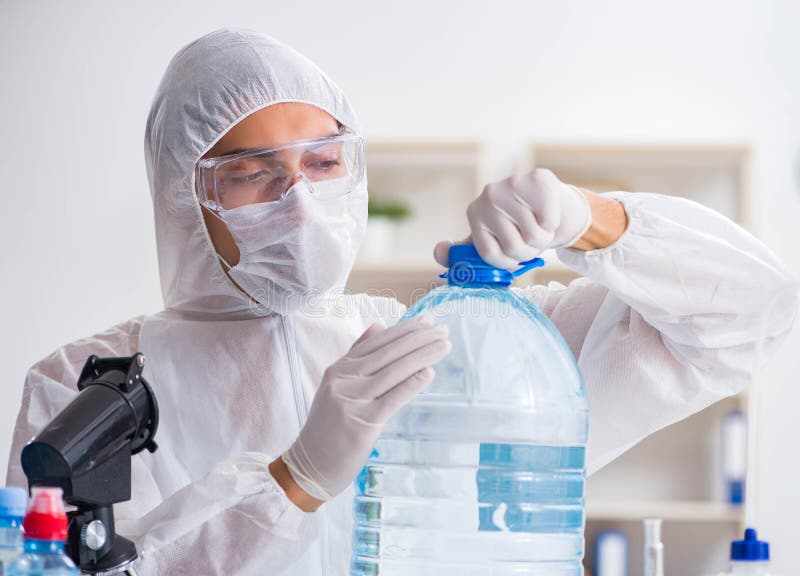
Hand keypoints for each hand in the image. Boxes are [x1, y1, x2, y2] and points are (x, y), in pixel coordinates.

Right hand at [279, 315, 450, 506]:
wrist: (309, 465)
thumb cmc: (328, 427)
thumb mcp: (337, 385)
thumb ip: (357, 355)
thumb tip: (379, 325)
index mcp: (339, 369)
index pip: (377, 342)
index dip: (404, 329)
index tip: (428, 321)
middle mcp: (342, 380)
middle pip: (387, 353)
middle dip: (418, 339)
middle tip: (443, 330)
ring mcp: (350, 400)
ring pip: (392, 371)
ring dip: (421, 356)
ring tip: (444, 346)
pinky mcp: (361, 423)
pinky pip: (391, 399)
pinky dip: (411, 384)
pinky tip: (429, 373)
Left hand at [434, 169, 591, 269]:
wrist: (549, 205)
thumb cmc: (518, 228)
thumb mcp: (489, 240)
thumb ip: (463, 253)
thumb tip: (439, 251)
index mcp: (475, 213)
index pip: (490, 254)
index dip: (507, 262)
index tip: (511, 255)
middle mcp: (489, 196)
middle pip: (515, 248)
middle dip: (528, 252)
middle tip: (529, 240)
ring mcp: (512, 184)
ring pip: (534, 237)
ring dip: (543, 240)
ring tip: (538, 227)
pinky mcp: (539, 180)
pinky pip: (549, 221)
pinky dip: (553, 225)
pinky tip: (547, 214)